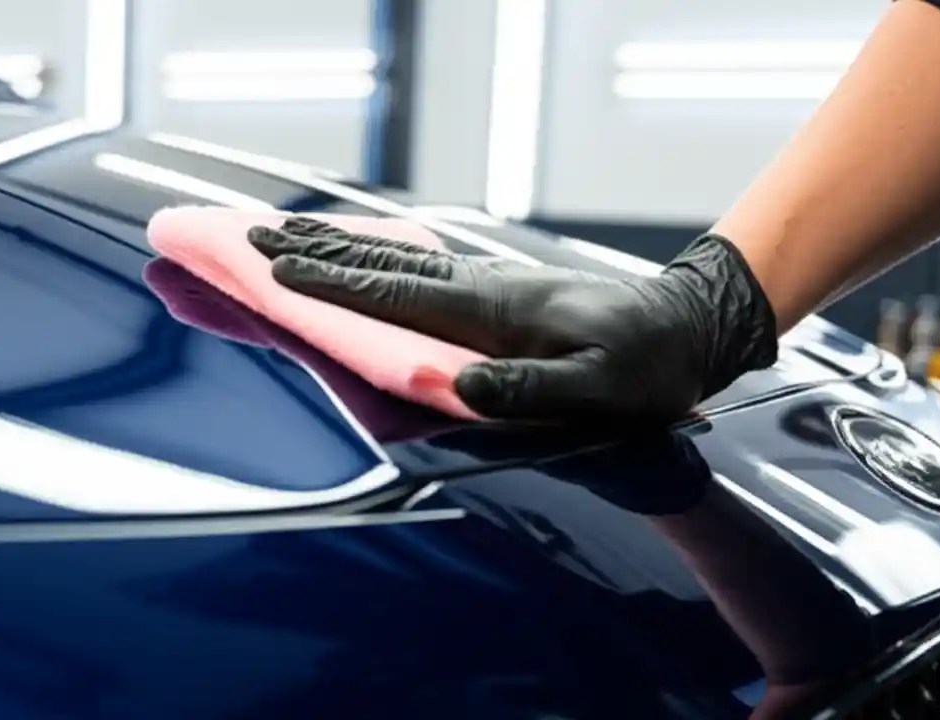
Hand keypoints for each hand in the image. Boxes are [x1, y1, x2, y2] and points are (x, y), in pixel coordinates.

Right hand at [248, 217, 777, 421]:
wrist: (685, 326)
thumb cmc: (644, 367)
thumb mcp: (600, 389)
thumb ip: (532, 389)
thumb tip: (464, 387)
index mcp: (491, 313)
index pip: (394, 295)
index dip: (332, 284)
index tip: (275, 268)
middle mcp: (478, 289)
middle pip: (382, 264)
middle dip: (317, 253)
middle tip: (255, 236)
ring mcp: (485, 285)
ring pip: (397, 259)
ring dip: (340, 248)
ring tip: (290, 236)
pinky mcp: (495, 291)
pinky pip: (420, 266)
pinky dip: (379, 256)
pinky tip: (367, 256)